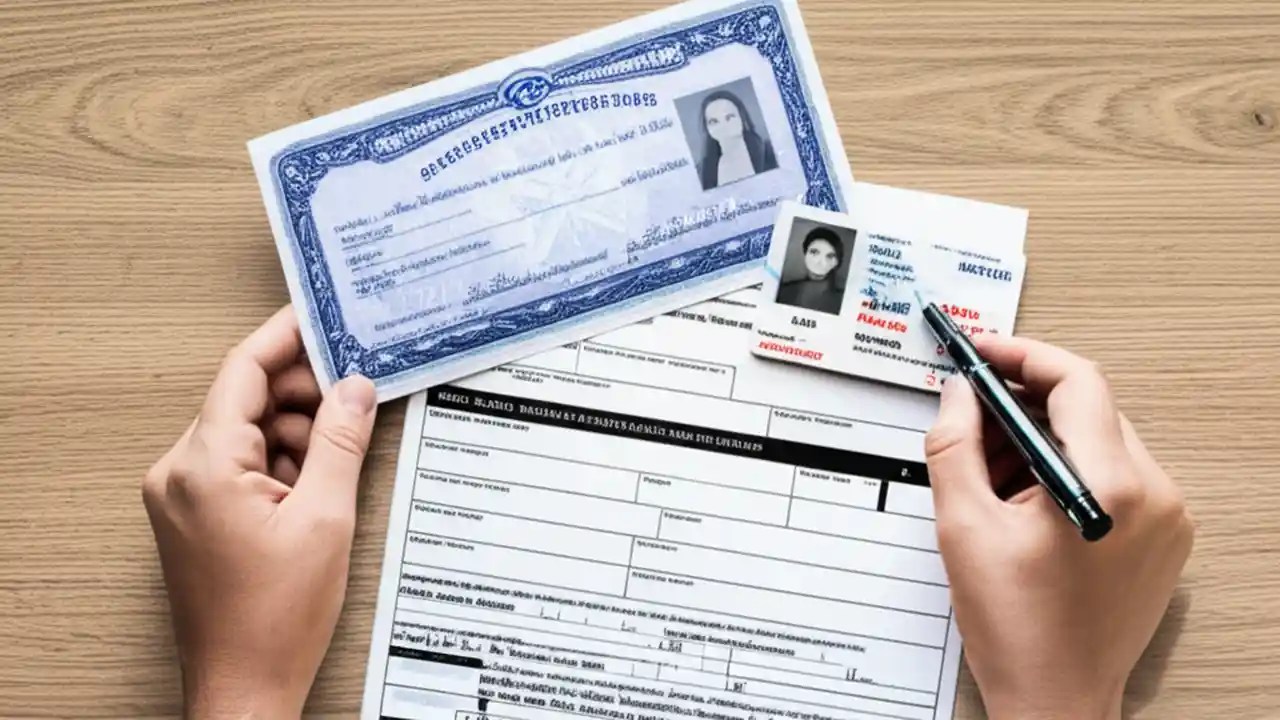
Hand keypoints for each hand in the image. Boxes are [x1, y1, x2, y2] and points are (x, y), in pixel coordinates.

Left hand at [142, 306, 378, 718]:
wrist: (245, 687)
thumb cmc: (275, 618)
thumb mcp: (326, 517)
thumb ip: (341, 440)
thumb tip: (355, 385)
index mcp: (203, 465)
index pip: (245, 370)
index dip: (289, 337)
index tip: (325, 315)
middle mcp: (179, 472)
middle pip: (248, 401)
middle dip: (306, 396)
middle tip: (360, 393)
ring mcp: (183, 495)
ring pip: (250, 433)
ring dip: (299, 435)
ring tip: (342, 462)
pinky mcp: (195, 516)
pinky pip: (243, 466)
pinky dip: (284, 465)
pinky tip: (319, 488)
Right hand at [924, 335, 1192, 719]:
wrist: (1056, 698)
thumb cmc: (1017, 629)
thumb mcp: (963, 526)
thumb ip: (955, 444)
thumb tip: (959, 393)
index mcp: (1110, 487)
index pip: (1075, 381)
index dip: (1022, 355)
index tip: (983, 350)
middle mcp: (1153, 496)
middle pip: (1087, 407)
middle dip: (1022, 403)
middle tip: (972, 414)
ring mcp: (1167, 518)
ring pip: (1098, 439)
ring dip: (1041, 438)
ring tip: (990, 471)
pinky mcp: (1164, 536)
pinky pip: (1115, 474)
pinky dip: (1066, 469)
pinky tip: (1022, 497)